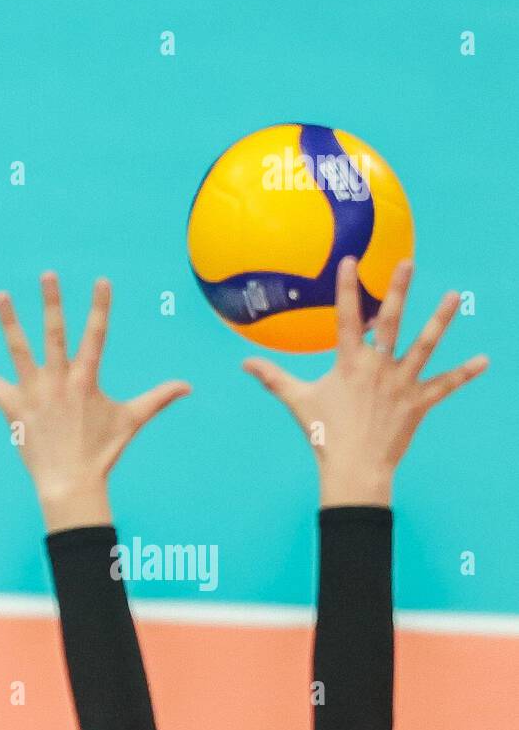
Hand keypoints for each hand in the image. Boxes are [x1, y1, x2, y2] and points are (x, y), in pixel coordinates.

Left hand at [0, 273, 190, 531]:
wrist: (71, 483)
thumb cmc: (102, 452)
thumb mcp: (132, 420)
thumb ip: (159, 398)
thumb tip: (189, 386)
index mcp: (86, 379)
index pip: (96, 335)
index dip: (99, 306)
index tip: (101, 280)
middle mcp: (58, 381)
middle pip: (54, 333)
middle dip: (52, 302)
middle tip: (47, 274)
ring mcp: (33, 393)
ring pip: (19, 349)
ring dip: (9, 321)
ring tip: (0, 294)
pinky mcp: (12, 408)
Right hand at [243, 257, 486, 505]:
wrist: (354, 468)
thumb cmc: (324, 434)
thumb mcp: (296, 401)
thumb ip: (273, 377)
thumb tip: (244, 363)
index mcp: (349, 363)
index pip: (347, 318)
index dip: (347, 288)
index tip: (350, 261)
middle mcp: (378, 367)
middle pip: (391, 321)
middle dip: (399, 290)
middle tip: (408, 262)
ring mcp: (401, 383)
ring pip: (425, 345)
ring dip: (440, 319)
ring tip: (454, 295)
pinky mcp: (419, 402)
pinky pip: (446, 385)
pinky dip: (465, 373)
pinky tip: (484, 360)